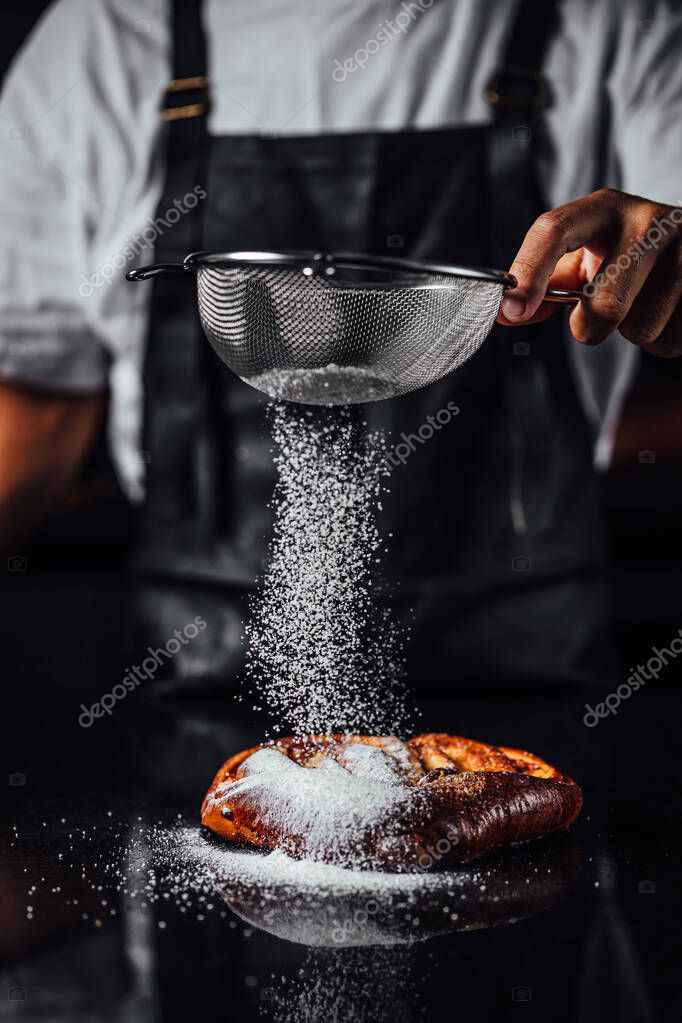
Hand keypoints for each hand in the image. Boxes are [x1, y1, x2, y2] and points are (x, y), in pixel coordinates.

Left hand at [497, 188, 681, 356]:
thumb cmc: (624, 257)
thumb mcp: (585, 258)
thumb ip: (544, 283)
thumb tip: (508, 313)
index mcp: (604, 209)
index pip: (554, 230)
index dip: (528, 272)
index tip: (511, 310)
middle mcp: (647, 220)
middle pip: (603, 306)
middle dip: (591, 326)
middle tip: (600, 311)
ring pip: (640, 330)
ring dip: (634, 333)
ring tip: (644, 302)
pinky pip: (670, 341)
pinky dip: (663, 340)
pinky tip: (668, 310)